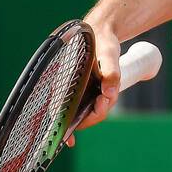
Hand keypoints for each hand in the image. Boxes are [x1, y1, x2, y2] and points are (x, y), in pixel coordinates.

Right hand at [64, 17, 120, 147]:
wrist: (104, 29)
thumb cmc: (102, 39)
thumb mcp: (109, 52)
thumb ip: (111, 72)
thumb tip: (109, 94)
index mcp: (64, 78)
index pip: (60, 110)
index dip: (65, 128)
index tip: (70, 142)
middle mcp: (66, 85)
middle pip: (75, 113)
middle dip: (93, 113)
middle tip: (107, 100)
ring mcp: (75, 88)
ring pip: (85, 109)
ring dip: (99, 108)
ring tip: (109, 93)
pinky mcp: (84, 87)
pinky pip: (87, 104)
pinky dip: (95, 109)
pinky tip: (98, 108)